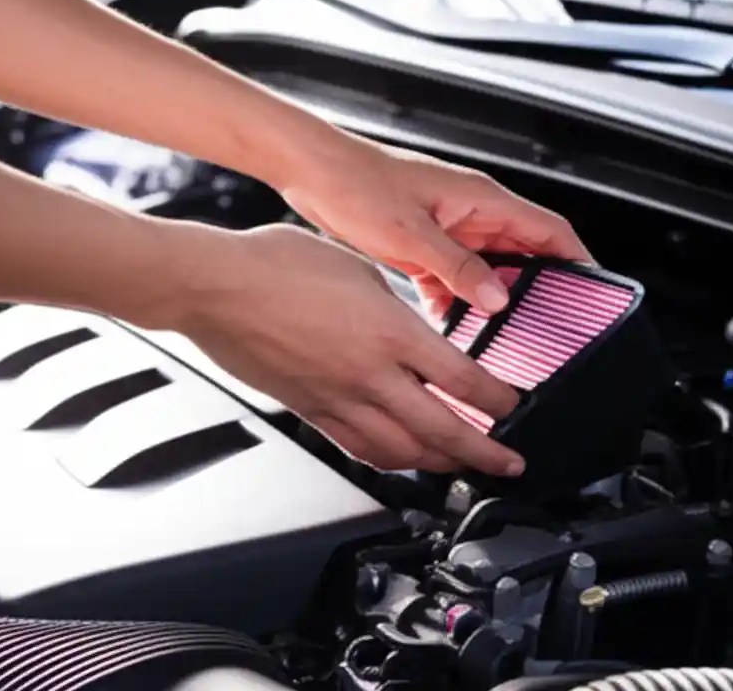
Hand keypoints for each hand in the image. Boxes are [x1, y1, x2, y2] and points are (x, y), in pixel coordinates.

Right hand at [173, 224, 525, 475]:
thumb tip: (417, 328)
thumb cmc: (275, 265)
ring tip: (464, 467)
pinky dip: (392, 460)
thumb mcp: (359, 267)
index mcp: (390, 332)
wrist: (215, 287)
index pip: (464, 381)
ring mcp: (338, 400)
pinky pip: (361, 448)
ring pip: (403, 451)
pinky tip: (402, 458)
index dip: (500, 403)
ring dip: (441, 464)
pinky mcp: (311, 412)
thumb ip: (396, 306)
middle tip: (510, 465)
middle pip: (443, 431)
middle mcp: (369, 375)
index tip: (516, 409)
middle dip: (486, 454)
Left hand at [278, 138, 591, 317]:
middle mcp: (470, 211)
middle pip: (522, 255)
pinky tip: (449, 325)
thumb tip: (498, 299)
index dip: (577, 262)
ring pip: (486, 270)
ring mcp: (447, 227)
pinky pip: (452, 277)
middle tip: (542, 327)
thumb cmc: (355, 182)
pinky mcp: (422, 242)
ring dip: (490, 300)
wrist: (311, 170)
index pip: (550, 231)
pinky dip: (456, 301)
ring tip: (496, 336)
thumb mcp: (410, 235)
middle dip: (534, 291)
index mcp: (481, 199)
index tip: (593, 293)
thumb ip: (457, 269)